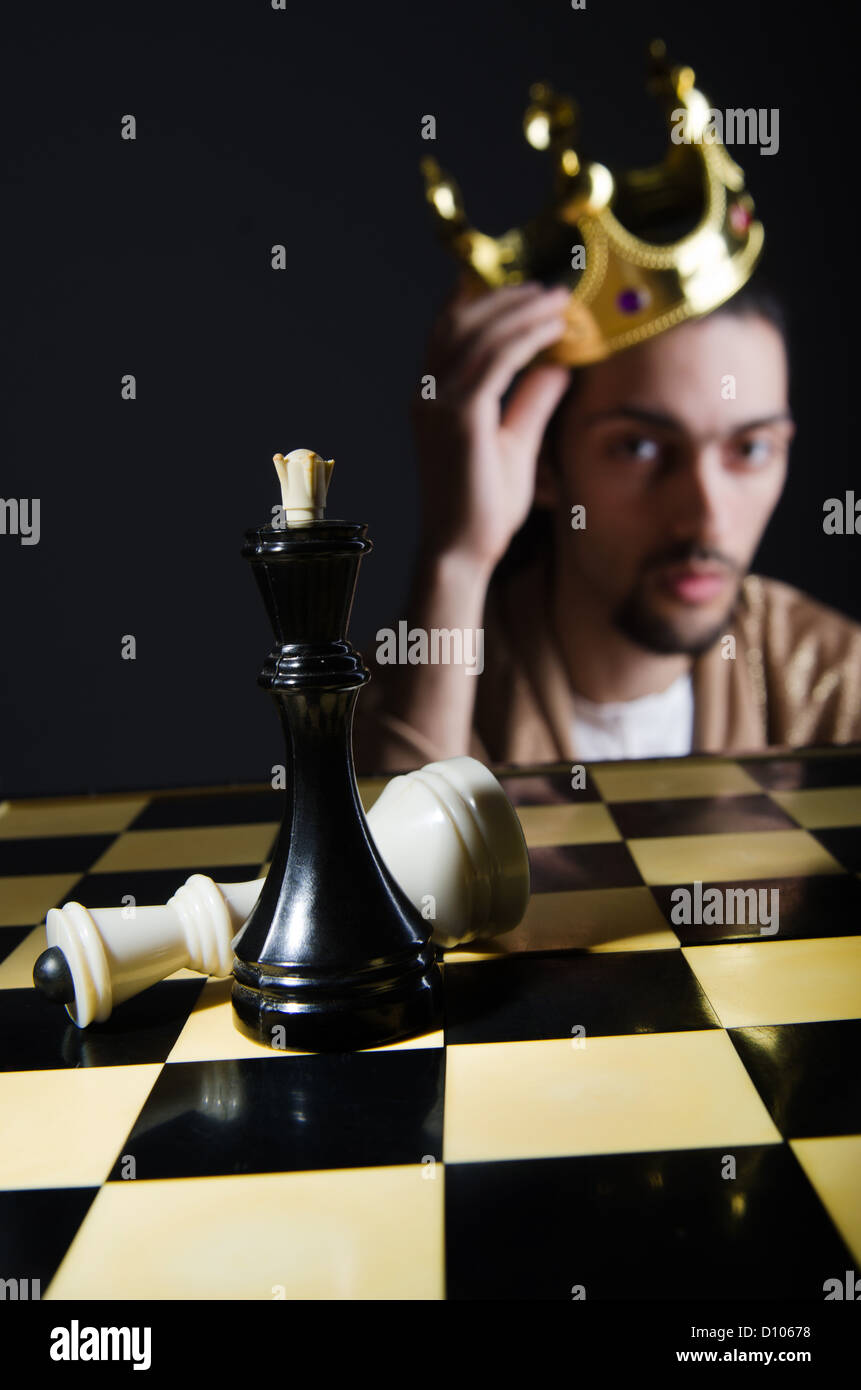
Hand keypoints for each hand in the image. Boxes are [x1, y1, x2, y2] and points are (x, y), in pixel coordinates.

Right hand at [412, 278, 570, 570]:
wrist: (460, 552)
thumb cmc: (483, 507)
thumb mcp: (514, 443)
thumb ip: (530, 401)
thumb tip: (558, 366)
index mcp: (432, 397)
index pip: (449, 330)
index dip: (481, 299)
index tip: (524, 287)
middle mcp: (428, 393)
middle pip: (461, 320)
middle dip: (506, 297)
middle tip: (550, 288)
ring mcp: (439, 404)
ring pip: (480, 333)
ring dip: (523, 310)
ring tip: (560, 301)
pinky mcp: (460, 418)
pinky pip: (496, 360)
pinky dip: (527, 337)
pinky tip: (555, 330)